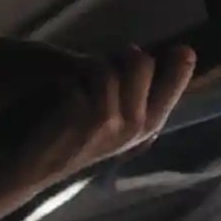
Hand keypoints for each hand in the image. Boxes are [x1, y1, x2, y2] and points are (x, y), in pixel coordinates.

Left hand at [0, 44, 195, 194]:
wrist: (38, 169)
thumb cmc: (80, 142)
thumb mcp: (121, 127)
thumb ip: (142, 98)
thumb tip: (173, 56)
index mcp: (150, 125)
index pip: (177, 83)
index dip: (180, 63)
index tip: (182, 51)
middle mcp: (136, 124)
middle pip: (141, 61)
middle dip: (120, 57)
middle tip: (104, 70)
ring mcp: (109, 119)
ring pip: (105, 67)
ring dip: (86, 70)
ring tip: (77, 87)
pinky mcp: (82, 114)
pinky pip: (77, 77)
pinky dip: (65, 82)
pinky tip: (60, 97)